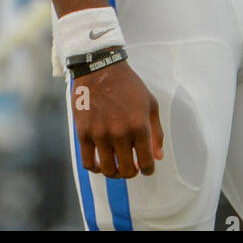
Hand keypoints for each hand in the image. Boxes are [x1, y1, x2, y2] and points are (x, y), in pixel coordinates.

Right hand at [71, 60, 163, 179]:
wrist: (100, 69)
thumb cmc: (129, 85)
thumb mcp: (150, 104)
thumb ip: (156, 132)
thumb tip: (158, 156)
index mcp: (139, 126)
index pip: (146, 162)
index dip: (148, 170)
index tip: (147, 169)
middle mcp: (120, 133)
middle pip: (127, 171)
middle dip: (132, 173)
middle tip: (132, 168)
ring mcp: (100, 134)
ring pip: (107, 170)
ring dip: (114, 173)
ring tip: (116, 167)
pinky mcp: (84, 133)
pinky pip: (88, 163)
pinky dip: (95, 169)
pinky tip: (100, 164)